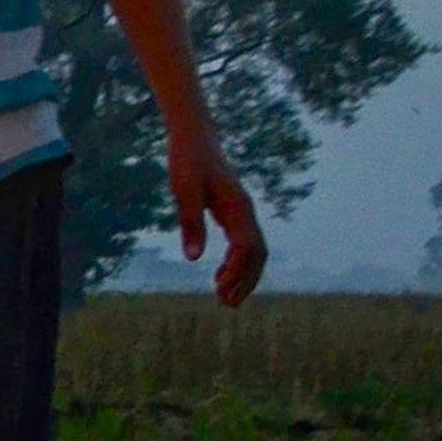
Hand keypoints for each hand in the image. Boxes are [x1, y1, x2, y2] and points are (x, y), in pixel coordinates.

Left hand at [171, 127, 267, 308]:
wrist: (194, 137)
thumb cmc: (187, 160)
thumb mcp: (184, 191)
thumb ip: (190, 222)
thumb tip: (194, 258)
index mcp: (238, 208)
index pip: (246, 247)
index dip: (237, 271)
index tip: (219, 289)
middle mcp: (246, 212)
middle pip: (257, 254)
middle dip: (245, 280)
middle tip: (226, 304)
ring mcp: (242, 212)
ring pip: (253, 251)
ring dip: (242, 275)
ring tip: (224, 297)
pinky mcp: (232, 212)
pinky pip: (243, 243)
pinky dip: (236, 262)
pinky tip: (219, 275)